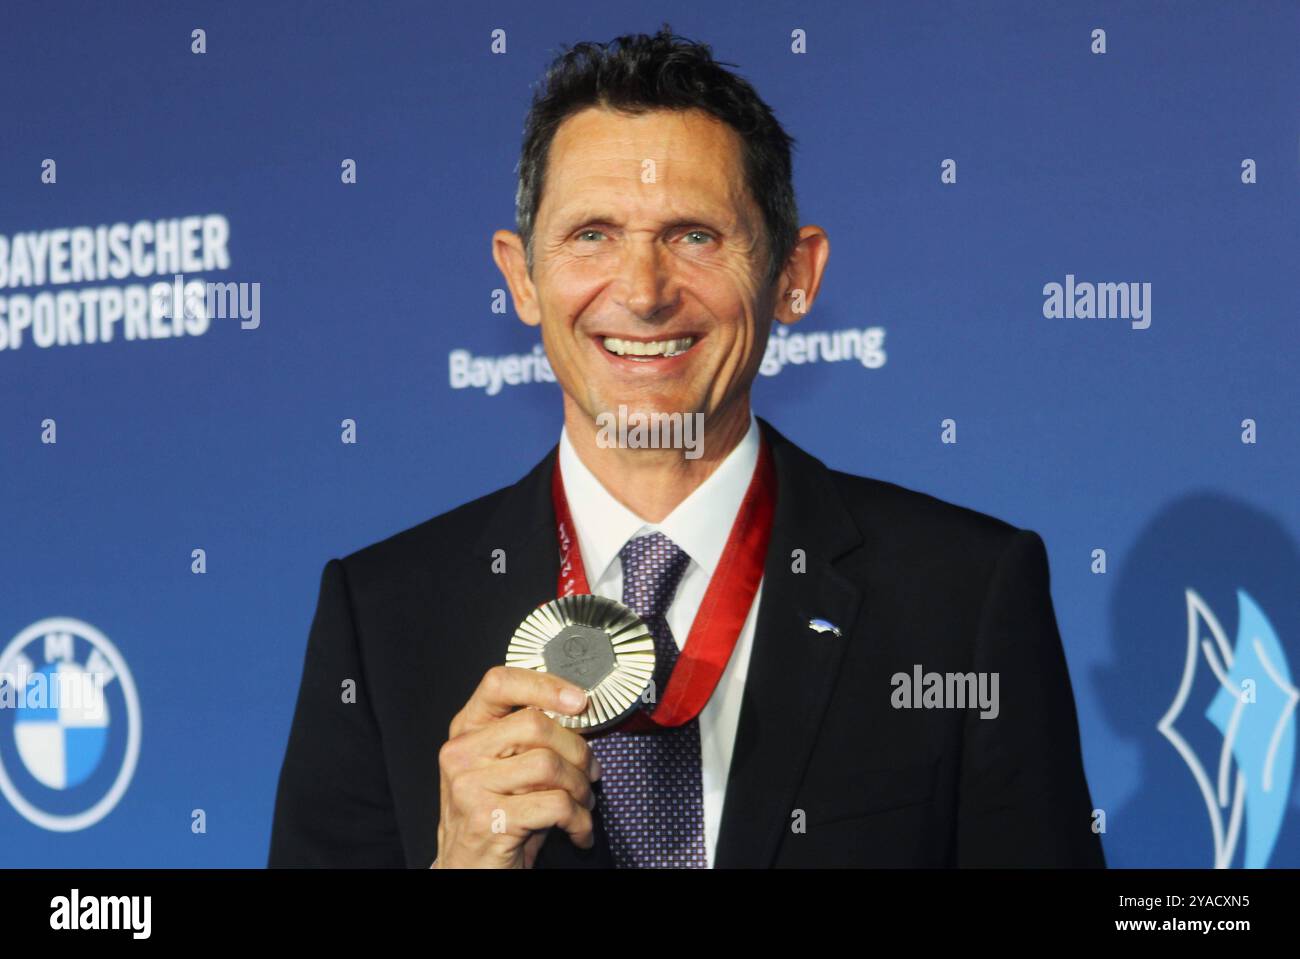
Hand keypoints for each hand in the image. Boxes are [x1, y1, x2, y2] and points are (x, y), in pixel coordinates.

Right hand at [433, 666, 602, 867]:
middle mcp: (461, 754)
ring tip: (585, 804)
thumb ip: (528, 738)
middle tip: (591, 772)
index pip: (499, 683)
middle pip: (535, 725)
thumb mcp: (505, 768)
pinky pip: (555, 805)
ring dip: (581, 788)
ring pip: (549, 765)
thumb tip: (579, 712)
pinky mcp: (489, 820)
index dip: (544, 684)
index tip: (579, 700)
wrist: (468, 870)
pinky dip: (580, 820)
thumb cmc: (497, 814)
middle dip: (577, 749)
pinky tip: (578, 831)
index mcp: (466, 730)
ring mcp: (470, 787)